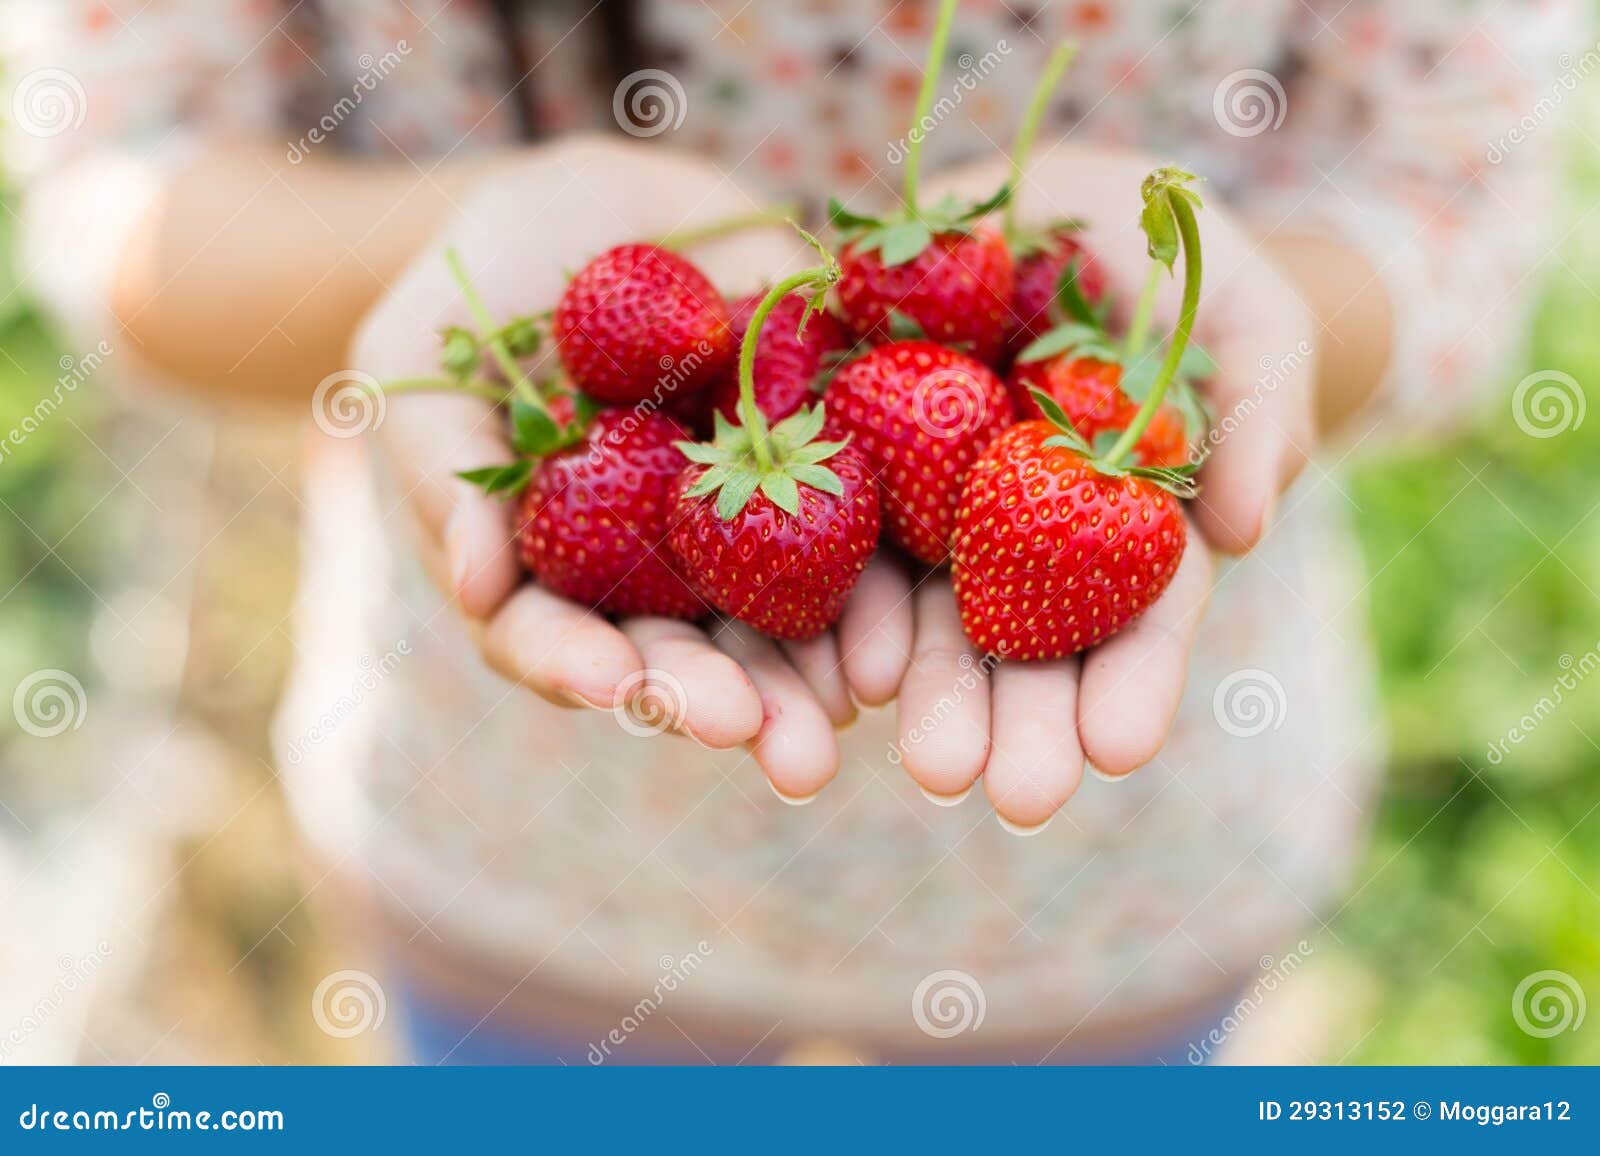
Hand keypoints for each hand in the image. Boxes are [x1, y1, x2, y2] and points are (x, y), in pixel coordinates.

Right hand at [351, 136, 919, 798]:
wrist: (587, 214)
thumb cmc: (468, 300)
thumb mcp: (418, 370)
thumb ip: (439, 470)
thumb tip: (474, 582)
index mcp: (546, 569)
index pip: (556, 641)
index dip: (584, 669)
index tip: (618, 686)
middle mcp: (644, 572)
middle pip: (680, 653)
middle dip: (725, 700)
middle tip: (776, 747)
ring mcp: (731, 524)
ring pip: (774, 616)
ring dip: (814, 673)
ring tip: (853, 708)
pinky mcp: (807, 463)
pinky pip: (848, 524)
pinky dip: (876, 577)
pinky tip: (902, 623)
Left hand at [882, 145, 1316, 829]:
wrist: (1049, 204)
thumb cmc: (1174, 262)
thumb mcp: (1243, 313)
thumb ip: (1258, 406)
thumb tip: (1245, 528)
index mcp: (1124, 519)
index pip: (1139, 615)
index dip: (1132, 681)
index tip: (1119, 749)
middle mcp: (1023, 533)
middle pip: (1026, 641)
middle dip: (1022, 724)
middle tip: (1016, 798)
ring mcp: (933, 500)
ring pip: (928, 612)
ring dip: (931, 694)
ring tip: (931, 770)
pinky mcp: (854, 452)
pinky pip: (836, 533)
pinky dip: (841, 602)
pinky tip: (842, 668)